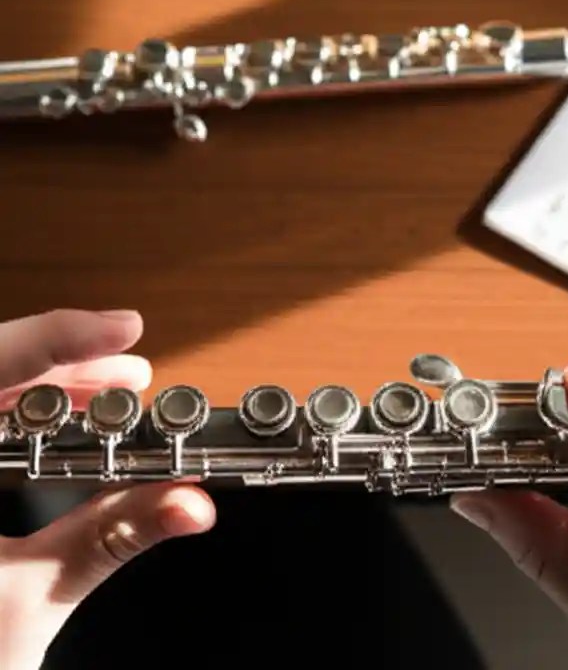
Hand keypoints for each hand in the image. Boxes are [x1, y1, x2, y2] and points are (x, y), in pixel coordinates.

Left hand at [0, 309, 215, 669]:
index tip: (123, 328)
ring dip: (45, 388)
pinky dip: (18, 418)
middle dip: (62, 362)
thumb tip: (190, 503)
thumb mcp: (33, 596)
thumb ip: (114, 538)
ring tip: (115, 390)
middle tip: (135, 369)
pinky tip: (65, 425)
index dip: (56, 339)